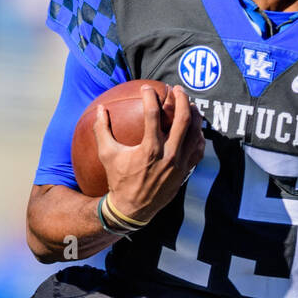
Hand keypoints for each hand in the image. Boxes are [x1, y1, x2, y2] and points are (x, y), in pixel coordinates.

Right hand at [93, 84, 204, 224]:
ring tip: (189, 104)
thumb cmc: (119, 180)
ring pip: (195, 133)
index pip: (153, 114)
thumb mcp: (107, 154)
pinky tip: (194, 128)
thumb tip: (100, 109)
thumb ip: (102, 130)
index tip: (147, 88)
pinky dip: (198, 136)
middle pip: (183, 119)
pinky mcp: (186, 171)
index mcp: (149, 149)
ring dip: (194, 115)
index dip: (150, 96)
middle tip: (176, 90)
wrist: (133, 209)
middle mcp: (169, 156)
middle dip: (182, 99)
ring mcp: (180, 164)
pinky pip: (198, 149)